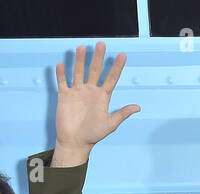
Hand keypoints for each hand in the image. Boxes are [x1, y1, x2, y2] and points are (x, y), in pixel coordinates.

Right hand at [52, 42, 140, 165]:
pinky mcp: (65, 96)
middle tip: (101, 44)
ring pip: (78, 72)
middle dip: (98, 58)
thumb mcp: (110, 124)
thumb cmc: (93, 134)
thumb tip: (137, 107)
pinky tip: (61, 64)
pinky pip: (63, 82)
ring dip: (80, 60)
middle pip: (95, 70)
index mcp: (102, 97)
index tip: (122, 55)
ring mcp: (77, 92)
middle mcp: (90, 91)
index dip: (117, 67)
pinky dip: (61, 74)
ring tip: (81, 48)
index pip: (111, 78)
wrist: (75, 142)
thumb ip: (122, 114)